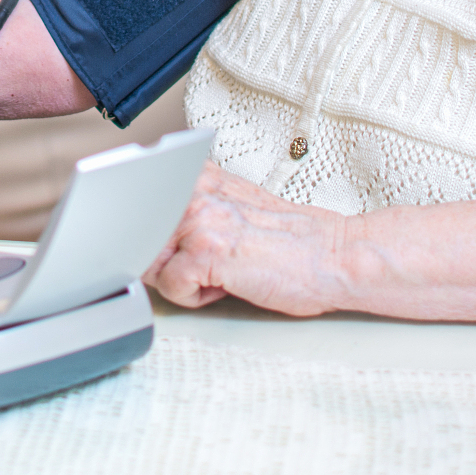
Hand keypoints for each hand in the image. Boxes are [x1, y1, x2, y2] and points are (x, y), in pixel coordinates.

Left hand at [144, 163, 352, 315]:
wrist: (335, 257)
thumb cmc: (290, 244)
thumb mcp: (232, 210)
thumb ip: (191, 214)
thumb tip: (147, 234)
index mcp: (199, 176)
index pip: (141, 210)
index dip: (153, 240)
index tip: (171, 248)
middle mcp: (194, 190)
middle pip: (140, 238)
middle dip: (165, 263)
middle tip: (208, 265)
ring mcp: (199, 218)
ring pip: (150, 263)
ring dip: (181, 279)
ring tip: (220, 272)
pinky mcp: (207, 251)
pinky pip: (171, 287)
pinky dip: (196, 298)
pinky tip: (228, 284)